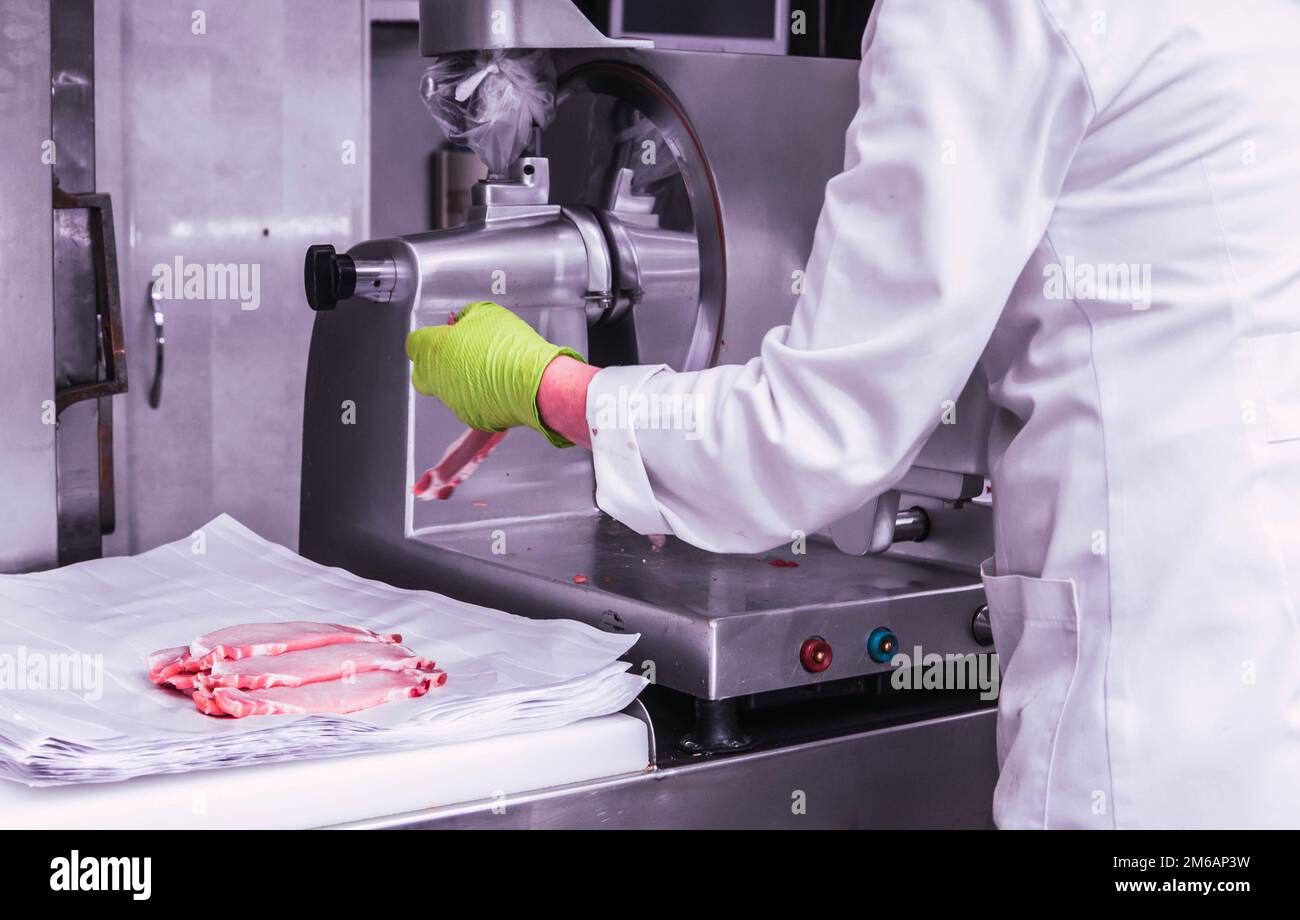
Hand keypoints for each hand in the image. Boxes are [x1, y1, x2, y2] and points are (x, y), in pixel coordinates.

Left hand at [405, 301, 584, 446]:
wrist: (532, 382)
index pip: (414, 343)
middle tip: (458, 353)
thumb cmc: (508, 346)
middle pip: (423, 373)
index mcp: (432, 350)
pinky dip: (479, 395)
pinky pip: (468, 404)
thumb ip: (467, 317)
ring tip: (489, 367)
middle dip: (435, 365)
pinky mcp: (471, 418)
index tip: (447, 333)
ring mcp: (452, 401)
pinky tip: (499, 384)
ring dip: (461, 379)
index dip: (430, 337)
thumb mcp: (486, 313)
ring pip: (447, 390)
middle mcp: (436, 379)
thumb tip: (464, 322)